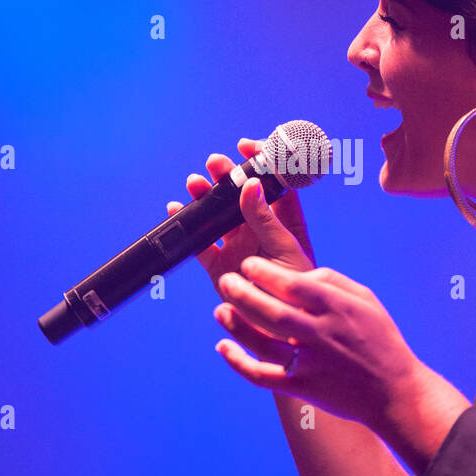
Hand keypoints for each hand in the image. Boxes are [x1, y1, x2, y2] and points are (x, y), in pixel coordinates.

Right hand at [167, 138, 315, 295]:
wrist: (283, 329)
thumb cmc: (298, 288)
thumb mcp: (285, 250)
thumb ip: (266, 220)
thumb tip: (251, 185)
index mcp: (282, 220)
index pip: (273, 180)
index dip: (262, 159)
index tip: (247, 146)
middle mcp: (258, 228)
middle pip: (239, 192)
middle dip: (226, 174)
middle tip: (215, 163)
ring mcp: (237, 245)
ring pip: (217, 212)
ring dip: (205, 195)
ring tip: (195, 183)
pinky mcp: (219, 265)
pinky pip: (199, 241)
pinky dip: (186, 225)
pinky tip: (176, 208)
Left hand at [212, 255, 429, 431]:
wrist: (395, 392)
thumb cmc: (380, 340)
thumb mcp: (366, 299)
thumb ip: (331, 280)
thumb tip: (295, 273)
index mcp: (338, 308)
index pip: (294, 285)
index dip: (266, 273)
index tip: (248, 264)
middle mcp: (323, 335)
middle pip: (272, 313)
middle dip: (242, 295)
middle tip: (225, 281)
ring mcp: (311, 364)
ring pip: (263, 344)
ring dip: (236, 326)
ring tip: (220, 309)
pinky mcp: (303, 389)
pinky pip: (263, 377)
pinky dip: (239, 363)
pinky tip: (223, 347)